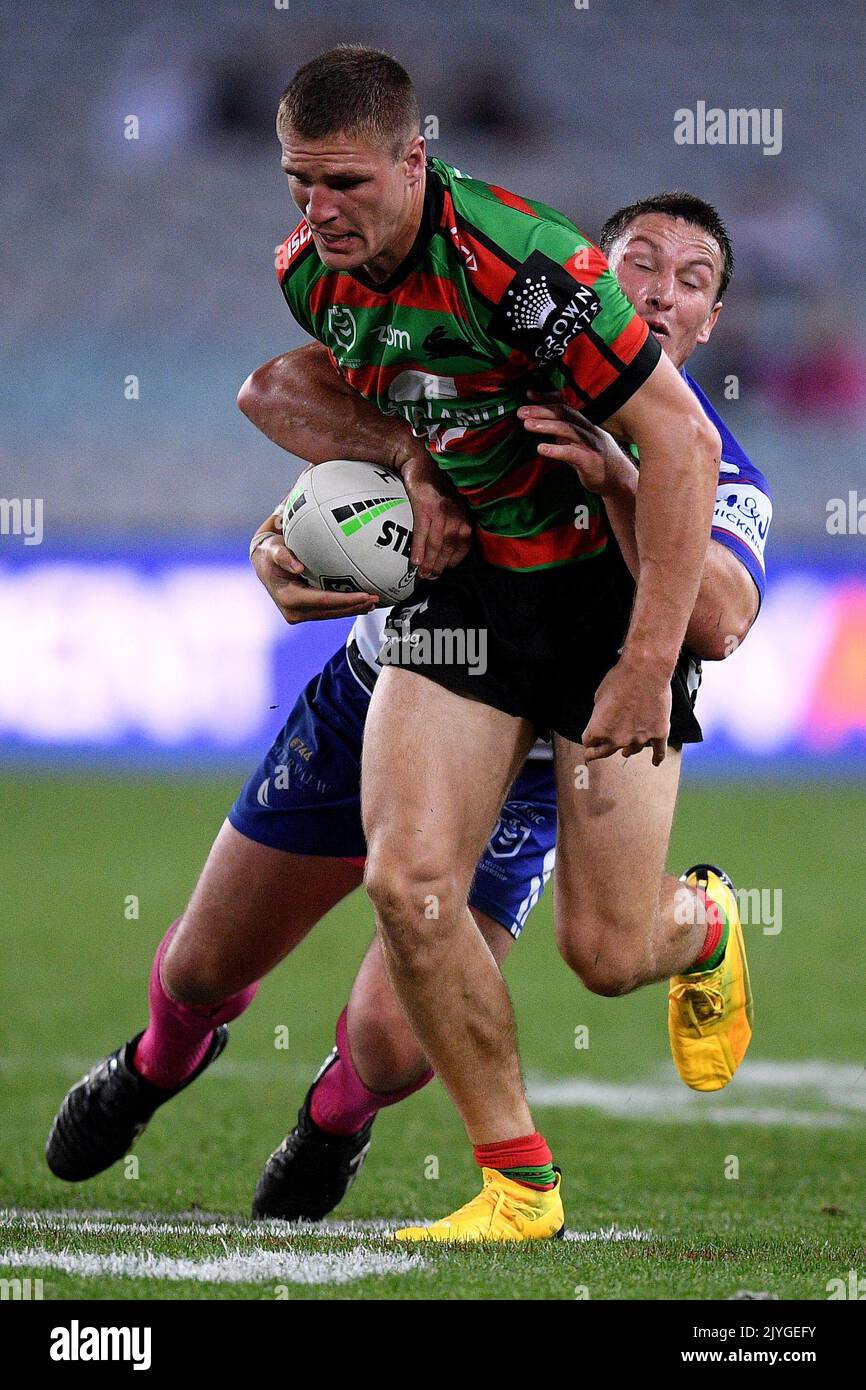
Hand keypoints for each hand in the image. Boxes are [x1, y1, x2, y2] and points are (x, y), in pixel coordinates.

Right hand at [251, 531, 378, 624]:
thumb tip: (298, 566)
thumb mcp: (272, 550)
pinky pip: (330, 610)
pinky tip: (362, 603)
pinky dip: (347, 607)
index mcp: (289, 598)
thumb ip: (283, 556)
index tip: (364, 595)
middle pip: (332, 611)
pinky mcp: (307, 611)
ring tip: (374, 603)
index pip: (323, 601)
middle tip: (376, 599)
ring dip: (354, 609)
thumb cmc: (269, 553)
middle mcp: (294, 611)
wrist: (262, 562)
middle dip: (355, 606)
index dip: (346, 600)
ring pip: (333, 614)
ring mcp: (301, 613)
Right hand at [398, 449, 472, 578]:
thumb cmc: (437, 485)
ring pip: (437, 545)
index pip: (461, 549)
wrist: (422, 463)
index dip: (450, 564)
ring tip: (422, 575)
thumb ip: (455, 523)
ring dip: (429, 563)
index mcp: (464, 518)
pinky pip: (423, 533)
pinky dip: (419, 549)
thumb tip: (446, 546)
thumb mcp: (453, 505)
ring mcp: (442, 513)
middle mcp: (457, 518)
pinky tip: (415, 562)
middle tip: (428, 579)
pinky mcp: (425, 508)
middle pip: (448, 550)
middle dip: (439, 568)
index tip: (440, 574)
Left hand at [517, 393, 629, 495]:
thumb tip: (544, 421)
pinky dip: (556, 450)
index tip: (529, 394)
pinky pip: (572, 453)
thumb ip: (564, 431)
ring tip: (527, 425)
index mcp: (586, 421)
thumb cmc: (597, 458)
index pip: (566, 404)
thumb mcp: (580, 440)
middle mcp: (589, 428)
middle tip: (521, 411)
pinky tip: (541, 449)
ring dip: (546, 426)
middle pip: (565, 414)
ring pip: (567, 430)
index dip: (548, 398)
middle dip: (542, 410)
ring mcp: (591, 443)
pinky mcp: (590, 461)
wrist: (618, 479)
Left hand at [582, 655, 671, 765]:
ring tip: (626, 754)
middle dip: (596, 754)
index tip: (587, 743)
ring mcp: (639, 738)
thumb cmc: (620, 679)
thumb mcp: (599, 696)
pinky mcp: (658, 733)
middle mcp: (618, 738)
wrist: (645, 671)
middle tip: (592, 757)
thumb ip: (600, 714)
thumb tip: (605, 719)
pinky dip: (657, 757)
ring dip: (627, 752)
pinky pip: (658, 750)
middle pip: (604, 752)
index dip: (587, 740)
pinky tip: (655, 762)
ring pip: (631, 750)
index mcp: (599, 729)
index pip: (589, 741)